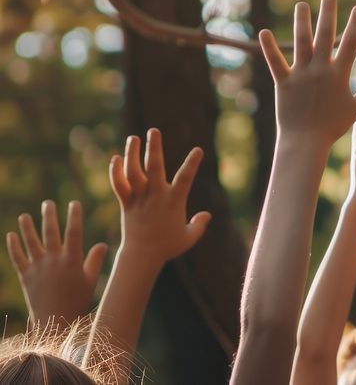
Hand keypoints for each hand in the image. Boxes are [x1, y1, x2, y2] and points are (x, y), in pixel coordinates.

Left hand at [6, 200, 107, 325]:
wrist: (55, 321)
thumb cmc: (78, 300)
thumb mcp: (91, 280)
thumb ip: (96, 260)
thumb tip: (102, 244)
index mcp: (72, 260)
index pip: (74, 232)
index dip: (74, 216)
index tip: (74, 203)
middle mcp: (53, 260)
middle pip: (50, 232)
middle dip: (49, 216)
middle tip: (48, 203)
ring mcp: (38, 268)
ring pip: (31, 242)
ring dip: (27, 227)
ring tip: (24, 216)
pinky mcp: (25, 277)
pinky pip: (18, 258)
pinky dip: (14, 246)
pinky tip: (11, 235)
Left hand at [110, 129, 211, 263]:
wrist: (141, 256)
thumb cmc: (168, 247)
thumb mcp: (189, 237)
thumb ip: (199, 224)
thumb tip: (206, 215)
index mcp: (173, 202)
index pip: (185, 179)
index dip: (192, 164)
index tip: (198, 150)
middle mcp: (155, 196)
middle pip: (154, 168)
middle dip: (154, 148)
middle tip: (153, 130)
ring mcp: (139, 199)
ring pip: (134, 172)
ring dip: (132, 154)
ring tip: (133, 138)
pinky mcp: (126, 204)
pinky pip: (119, 185)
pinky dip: (116, 172)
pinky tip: (116, 158)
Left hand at [260, 0, 355, 148]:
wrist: (306, 143)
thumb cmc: (333, 126)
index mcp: (339, 75)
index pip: (350, 45)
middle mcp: (320, 71)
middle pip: (325, 37)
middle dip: (328, 15)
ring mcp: (301, 76)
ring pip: (301, 43)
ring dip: (301, 22)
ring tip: (301, 5)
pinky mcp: (283, 83)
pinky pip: (275, 62)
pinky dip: (269, 47)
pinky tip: (263, 32)